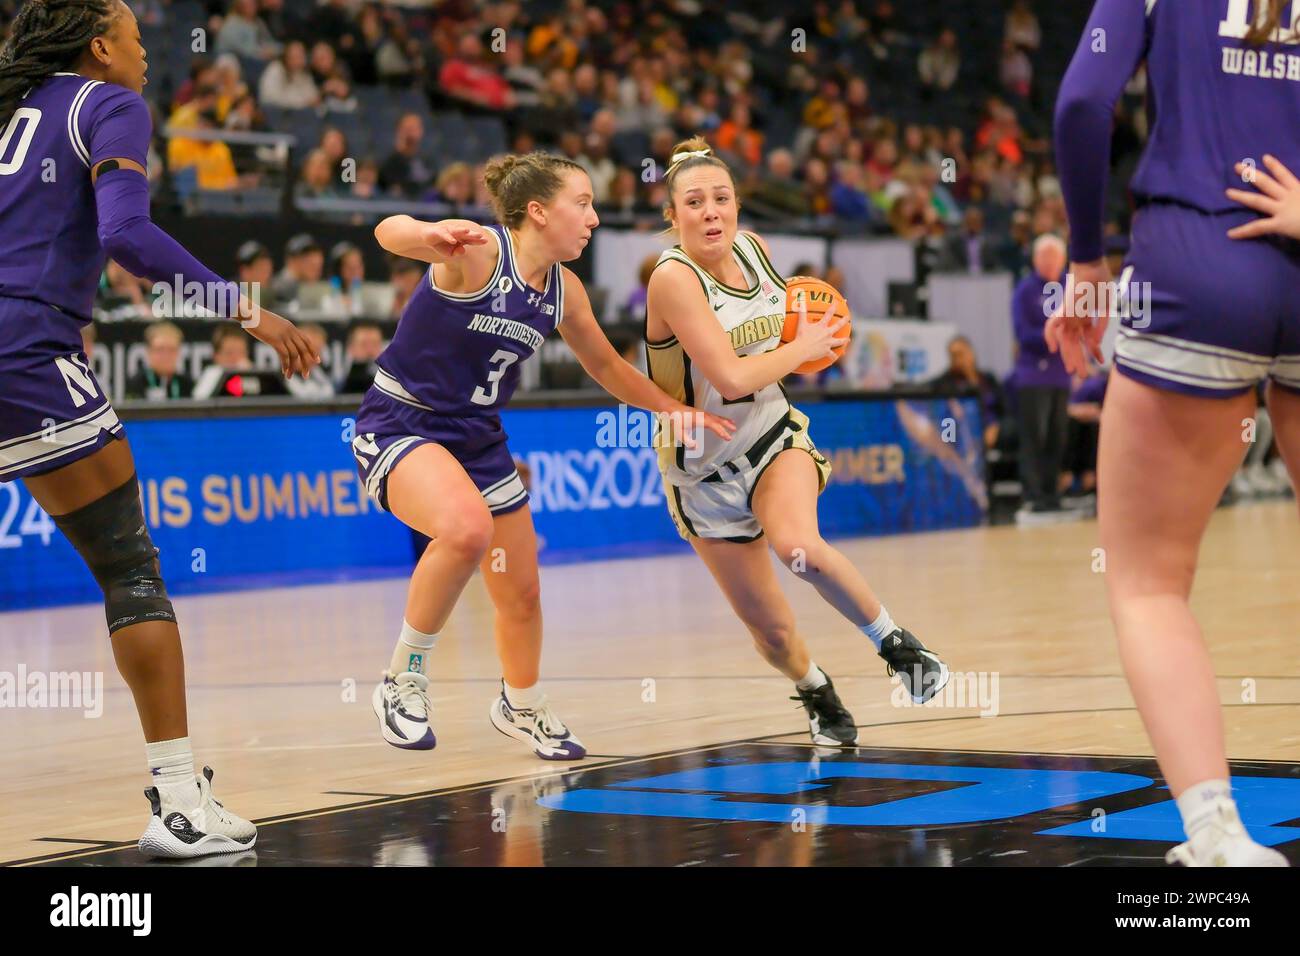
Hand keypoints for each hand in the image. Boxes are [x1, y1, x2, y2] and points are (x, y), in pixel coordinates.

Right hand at [242, 308, 319, 378]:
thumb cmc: (257, 318)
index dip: (313, 351)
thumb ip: (279, 331)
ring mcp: (284, 336)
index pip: (307, 340)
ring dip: (294, 368)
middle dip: (306, 363)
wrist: (249, 312)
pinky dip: (286, 365)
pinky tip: (284, 372)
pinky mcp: (275, 340)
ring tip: (291, 377)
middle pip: (304, 350)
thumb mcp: (272, 324)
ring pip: (295, 355)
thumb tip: (279, 339)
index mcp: (291, 327)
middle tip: (306, 375)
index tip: (318, 360)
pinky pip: (285, 356)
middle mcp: (290, 331)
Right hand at [422, 221, 489, 258]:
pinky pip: (445, 235)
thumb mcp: (449, 253)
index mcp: (460, 238)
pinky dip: (449, 237)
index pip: (471, 240)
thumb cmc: (440, 244)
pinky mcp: (439, 231)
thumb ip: (457, 253)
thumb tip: (463, 250)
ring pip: (456, 231)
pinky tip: (453, 240)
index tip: (486, 241)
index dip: (478, 240)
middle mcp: (455, 233)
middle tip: (481, 235)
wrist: (425, 236)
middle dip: (473, 235)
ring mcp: (447, 231)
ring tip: (468, 232)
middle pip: (466, 234)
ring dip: (462, 231)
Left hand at [666, 406, 736, 448]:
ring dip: (725, 421)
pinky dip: (720, 418)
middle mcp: (704, 415)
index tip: (728, 437)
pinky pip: (714, 416)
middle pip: (718, 420)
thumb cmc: (675, 420)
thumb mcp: (679, 432)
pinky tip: (721, 421)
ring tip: (733, 425)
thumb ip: (687, 441)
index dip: (722, 432)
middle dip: (727, 425)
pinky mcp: (701, 413)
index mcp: (700, 419)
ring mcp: (703, 413)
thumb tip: (695, 447)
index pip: (714, 426)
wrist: (671, 409)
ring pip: (717, 417)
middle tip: (735, 430)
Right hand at [792, 295, 849, 364]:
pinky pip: (831, 355)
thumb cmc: (801, 336)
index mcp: (822, 326)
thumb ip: (802, 312)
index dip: (833, 307)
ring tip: (848, 340)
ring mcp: (828, 343)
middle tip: (848, 318)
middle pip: (838, 326)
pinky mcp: (826, 351)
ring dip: (844, 340)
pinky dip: (833, 356)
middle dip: (844, 321)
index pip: (829, 314)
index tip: (836, 302)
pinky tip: (835, 358)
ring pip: (839, 341)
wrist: (802, 350)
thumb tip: (800, 300)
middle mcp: (827, 334)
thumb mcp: (801, 324)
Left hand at [1044, 259, 1110, 376]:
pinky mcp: (1062, 311)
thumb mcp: (1106, 307)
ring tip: (1074, 372)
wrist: (1091, 265)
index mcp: (1085, 318)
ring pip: (1065, 341)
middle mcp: (1075, 320)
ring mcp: (1067, 316)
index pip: (1087, 339)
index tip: (1101, 361)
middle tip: (1081, 375)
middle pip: (1074, 344)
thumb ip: (1101, 325)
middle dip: (1078, 360)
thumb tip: (1095, 343)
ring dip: (1070, 357)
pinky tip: (1052, 349)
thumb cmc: (1099, 281)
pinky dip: (1049, 337)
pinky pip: (1051, 326)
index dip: (1093, 351)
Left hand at [1225, 155, 1299, 239]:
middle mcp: (1290, 197)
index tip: (1265, 157)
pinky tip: (1230, 234)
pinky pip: (1258, 227)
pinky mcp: (1280, 224)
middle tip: (1237, 167)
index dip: (1275, 166)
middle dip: (1251, 174)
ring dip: (1241, 196)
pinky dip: (1243, 232)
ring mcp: (1284, 209)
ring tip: (1227, 193)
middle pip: (1267, 183)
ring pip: (1258, 201)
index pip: (1285, 175)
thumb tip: (1297, 190)